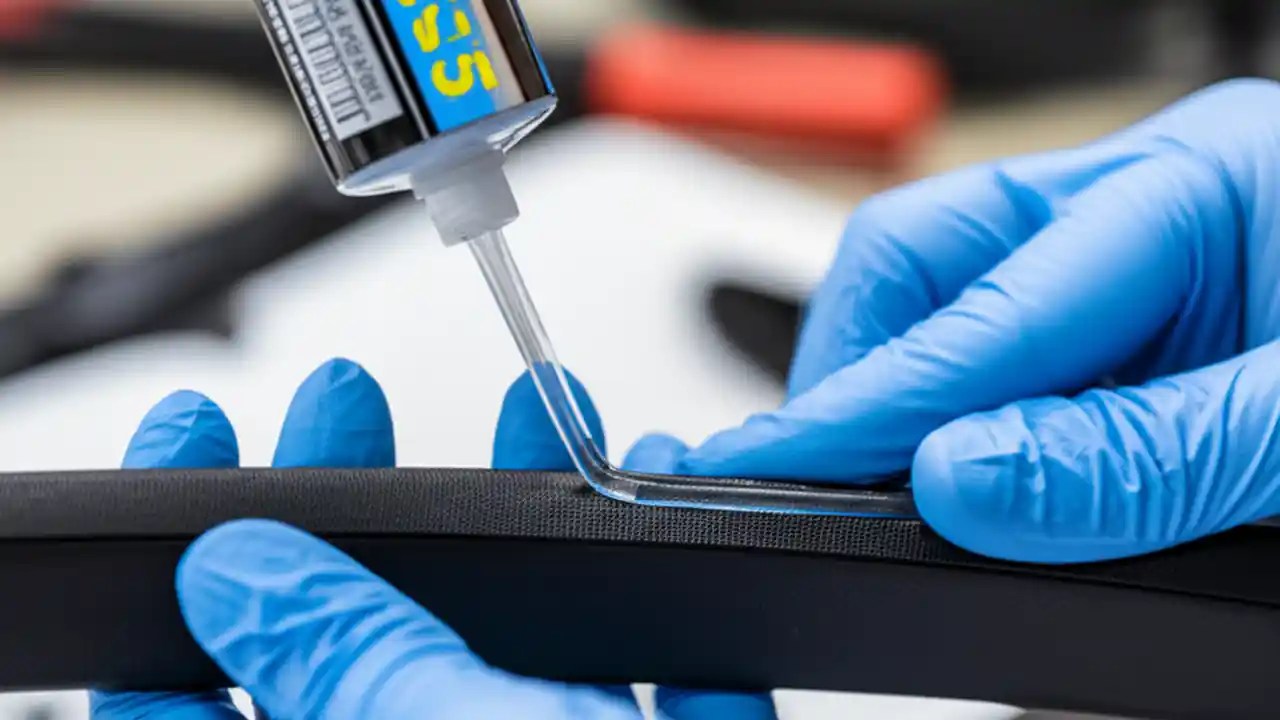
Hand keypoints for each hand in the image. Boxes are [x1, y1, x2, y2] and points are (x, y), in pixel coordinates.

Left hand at [90, 359, 774, 719]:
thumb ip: (337, 663)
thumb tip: (233, 572)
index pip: (185, 691)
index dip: (178, 558)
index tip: (195, 442)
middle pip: (344, 642)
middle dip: (350, 503)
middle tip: (344, 410)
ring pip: (497, 652)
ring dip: (520, 530)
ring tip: (526, 422)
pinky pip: (631, 686)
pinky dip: (647, 607)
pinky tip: (659, 515)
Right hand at [646, 78, 1279, 563]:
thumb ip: (1142, 458)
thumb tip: (962, 479)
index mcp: (1207, 182)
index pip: (983, 299)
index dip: (875, 399)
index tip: (779, 466)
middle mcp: (1150, 212)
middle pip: (926, 263)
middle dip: (856, 371)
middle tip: (815, 475)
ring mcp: (1133, 273)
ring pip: (943, 311)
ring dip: (896, 400)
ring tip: (875, 488)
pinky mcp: (1129, 343)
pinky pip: (993, 368)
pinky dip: (953, 430)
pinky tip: (951, 479)